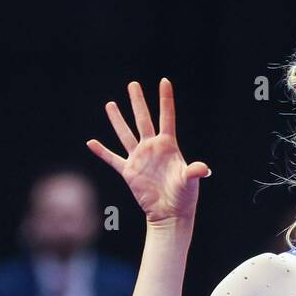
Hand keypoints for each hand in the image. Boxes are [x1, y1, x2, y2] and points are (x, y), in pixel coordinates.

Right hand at [86, 78, 210, 228]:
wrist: (170, 214)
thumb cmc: (183, 197)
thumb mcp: (189, 182)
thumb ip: (194, 172)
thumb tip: (204, 169)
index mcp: (168, 146)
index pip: (167, 117)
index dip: (165, 100)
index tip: (164, 81)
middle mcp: (152, 148)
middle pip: (143, 120)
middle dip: (138, 102)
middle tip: (133, 84)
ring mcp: (140, 158)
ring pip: (126, 134)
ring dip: (118, 120)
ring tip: (110, 104)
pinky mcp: (129, 172)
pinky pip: (113, 159)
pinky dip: (102, 152)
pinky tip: (91, 142)